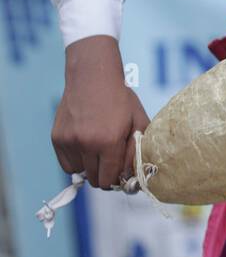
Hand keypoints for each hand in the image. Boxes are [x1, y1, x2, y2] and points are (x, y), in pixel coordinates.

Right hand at [52, 35, 150, 190]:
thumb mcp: (138, 121)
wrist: (92, 76)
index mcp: (110, 141)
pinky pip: (66, 163)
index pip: (109, 180)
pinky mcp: (57, 138)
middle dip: (104, 174)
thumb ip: (137, 150)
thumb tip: (132, 175)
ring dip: (89, 167)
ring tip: (96, 149)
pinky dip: (75, 160)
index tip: (119, 174)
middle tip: (109, 162)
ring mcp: (69, 141)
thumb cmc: (119, 98)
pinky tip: (84, 144)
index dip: (117, 180)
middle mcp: (87, 143)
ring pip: (79, 173)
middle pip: (94, 180)